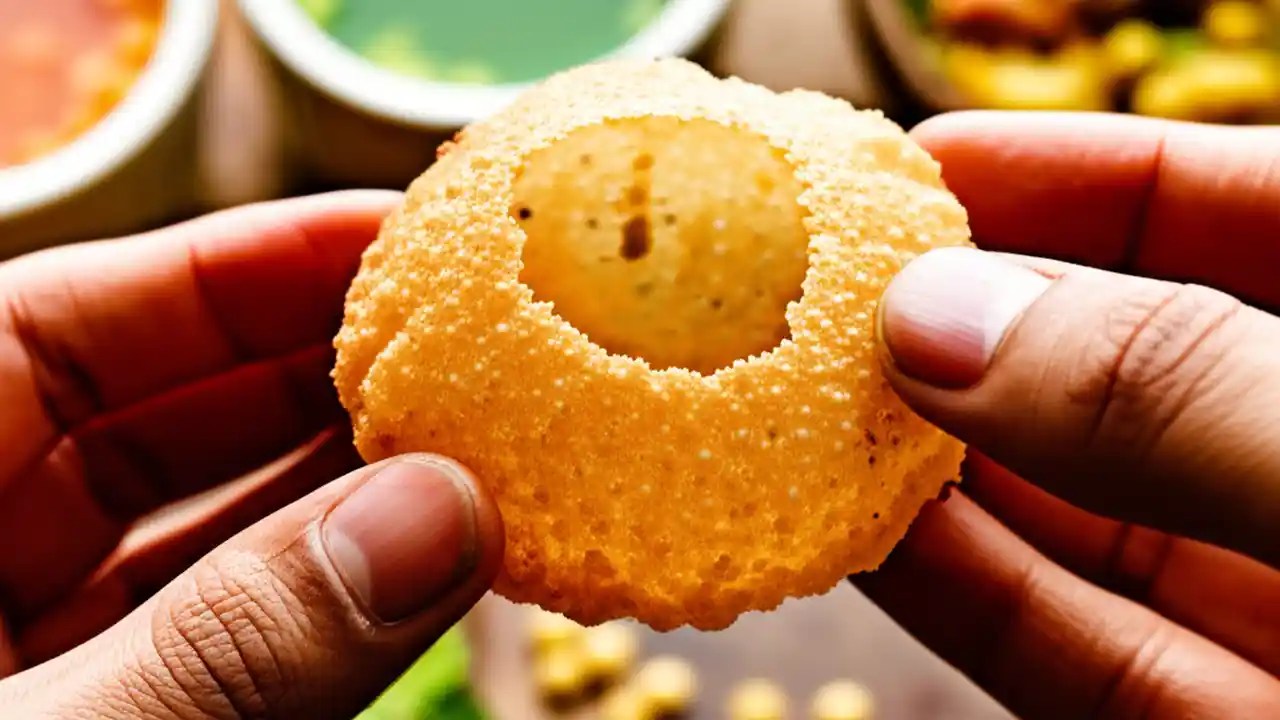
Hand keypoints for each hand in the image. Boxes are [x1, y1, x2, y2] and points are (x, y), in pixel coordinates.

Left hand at [0, 192, 503, 718]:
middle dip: (315, 378)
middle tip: (472, 345)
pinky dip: (317, 602)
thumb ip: (226, 642)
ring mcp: (21, 650)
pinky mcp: (91, 715)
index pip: (58, 322)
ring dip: (341, 495)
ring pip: (198, 531)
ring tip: (475, 454)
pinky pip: (215, 634)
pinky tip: (415, 567)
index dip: (235, 262)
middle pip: (149, 416)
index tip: (393, 232)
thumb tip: (438, 519)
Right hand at [862, 112, 1279, 717]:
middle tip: (819, 288)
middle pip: (1123, 362)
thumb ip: (1181, 392)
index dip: (1079, 175)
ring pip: (1076, 509)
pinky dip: (955, 590)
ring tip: (797, 400)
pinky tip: (853, 531)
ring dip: (929, 460)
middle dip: (971, 320)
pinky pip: (1067, 648)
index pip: (1242, 213)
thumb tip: (942, 319)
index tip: (922, 163)